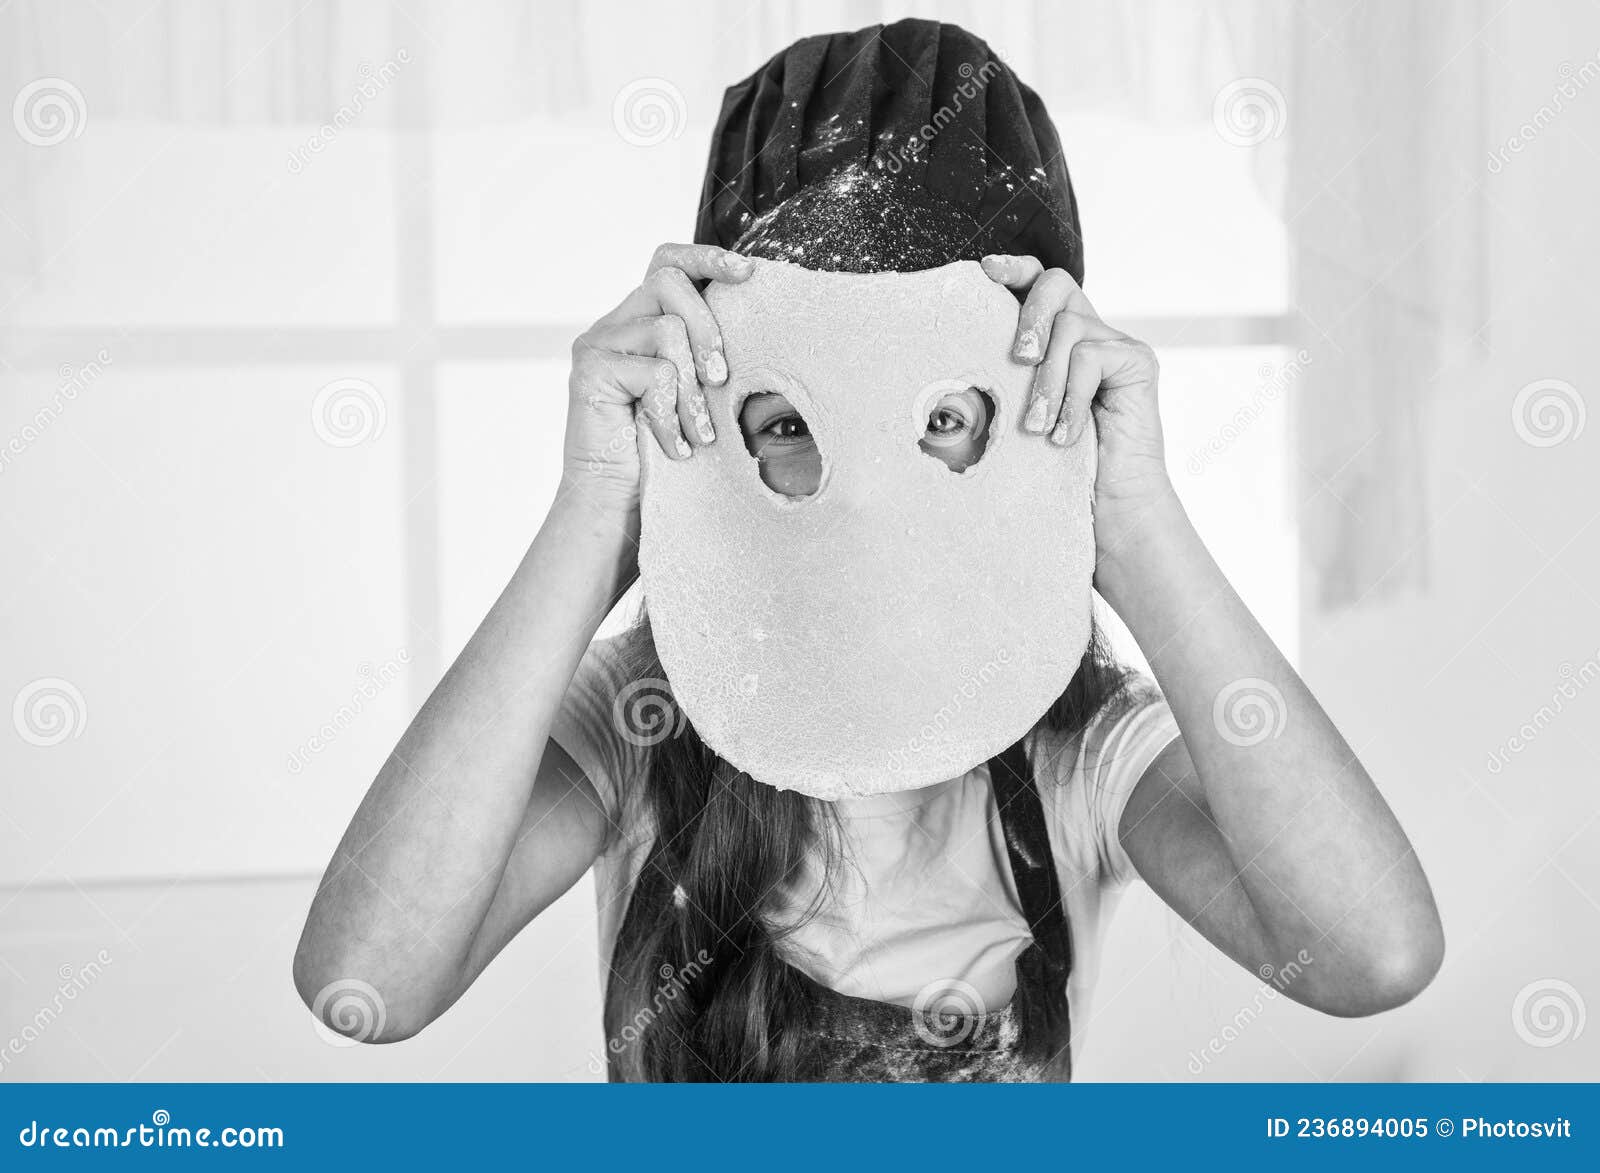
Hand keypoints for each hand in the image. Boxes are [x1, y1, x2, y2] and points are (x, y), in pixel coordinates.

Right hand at [562, 243, 752, 508]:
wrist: (615, 507)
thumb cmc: (661, 457)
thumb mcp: (692, 395)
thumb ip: (702, 354)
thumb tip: (752, 319)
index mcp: (638, 322)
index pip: (666, 262)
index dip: (706, 257)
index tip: (748, 272)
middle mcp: (613, 325)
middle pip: (669, 282)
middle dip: (708, 328)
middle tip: (720, 379)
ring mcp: (597, 345)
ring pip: (667, 330)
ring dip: (692, 388)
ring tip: (697, 432)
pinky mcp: (591, 372)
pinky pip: (655, 374)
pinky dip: (672, 416)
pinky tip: (675, 447)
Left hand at [980, 254, 1175, 558]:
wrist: (1108, 510)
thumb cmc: (1055, 470)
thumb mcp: (1015, 414)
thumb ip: (1002, 378)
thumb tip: (949, 356)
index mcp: (1056, 339)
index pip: (1039, 282)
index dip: (1014, 269)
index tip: (984, 272)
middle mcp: (1089, 333)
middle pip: (1057, 283)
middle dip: (1030, 315)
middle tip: (1018, 360)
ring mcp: (1117, 345)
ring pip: (1070, 329)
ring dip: (1047, 383)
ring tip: (1036, 429)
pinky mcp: (1139, 361)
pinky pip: (1091, 358)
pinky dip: (1072, 400)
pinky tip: (1065, 438)